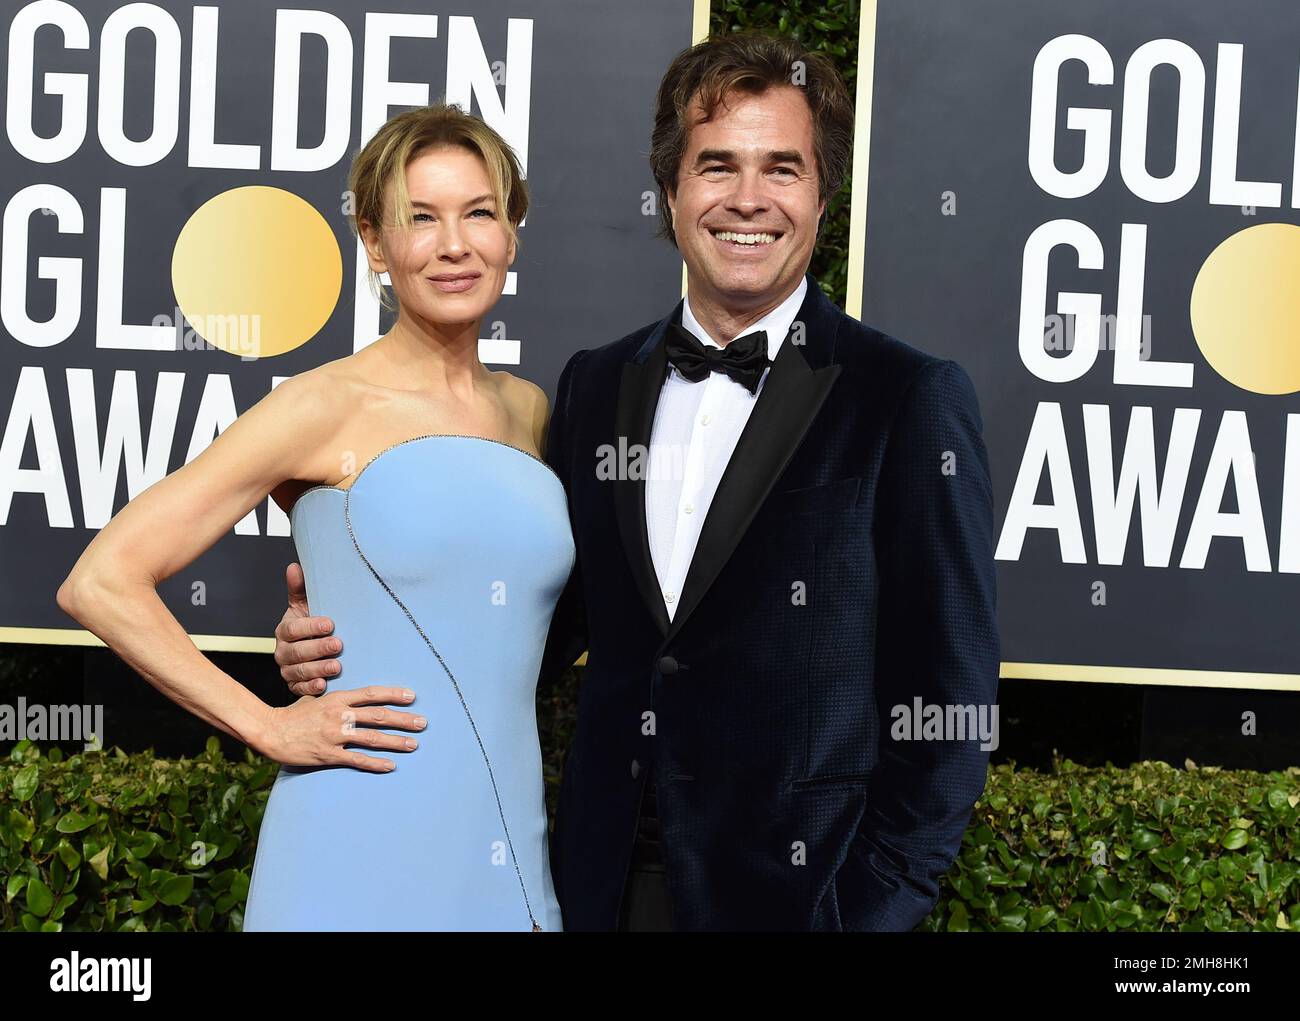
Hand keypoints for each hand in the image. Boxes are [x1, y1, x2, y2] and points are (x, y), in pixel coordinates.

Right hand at [255, 685, 425, 771]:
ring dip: (396, 742)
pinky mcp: (328, 754)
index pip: (372, 694)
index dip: (394, 694)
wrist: (270, 731)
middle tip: (423, 723)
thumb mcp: (316, 699)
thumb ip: (337, 700)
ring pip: (372, 738)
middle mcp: (340, 715)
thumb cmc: (294, 715)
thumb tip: (354, 699)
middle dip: (404, 720)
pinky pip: (357, 760)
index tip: (413, 697)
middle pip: (379, 716)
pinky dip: (376, 763)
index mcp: (338, 699)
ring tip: (414, 744)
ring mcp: (335, 735)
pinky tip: (391, 766)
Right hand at [275, 562, 341, 695]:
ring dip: (318, 669)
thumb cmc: (313, 624)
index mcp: (285, 630)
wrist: (316, 649)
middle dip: (318, 648)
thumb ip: (300, 589)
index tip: (330, 624)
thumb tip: (294, 567)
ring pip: (300, 671)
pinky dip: (311, 688)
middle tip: (338, 644)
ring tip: (336, 666)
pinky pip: (300, 689)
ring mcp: (288, 670)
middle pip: (297, 652)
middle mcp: (283, 651)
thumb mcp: (307, 605)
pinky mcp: (295, 686)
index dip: (311, 626)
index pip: (294, 629)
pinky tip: (323, 685)